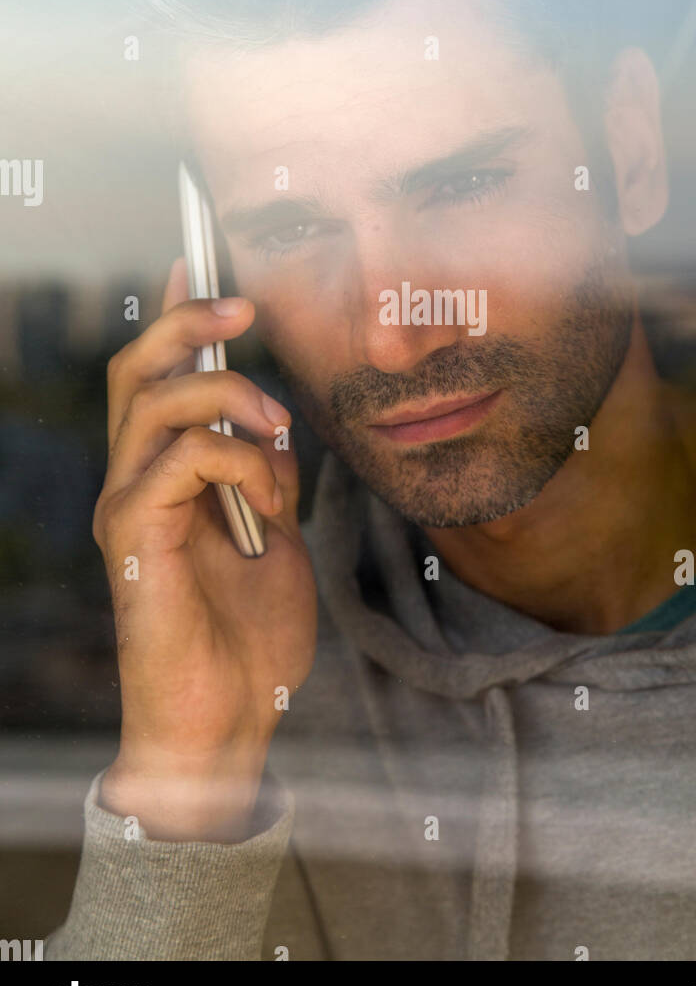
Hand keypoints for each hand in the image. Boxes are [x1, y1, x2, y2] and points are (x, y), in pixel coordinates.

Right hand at [93, 259, 316, 839]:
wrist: (227, 722)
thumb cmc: (249, 638)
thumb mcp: (276, 536)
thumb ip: (266, 476)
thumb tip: (272, 425)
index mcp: (163, 479)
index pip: (152, 378)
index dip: (170, 317)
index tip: (195, 264)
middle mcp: (133, 483)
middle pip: (134, 371)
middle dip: (186, 322)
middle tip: (242, 306)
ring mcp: (129, 508)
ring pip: (154, 401)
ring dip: (229, 395)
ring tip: (277, 427)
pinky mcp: (136, 536)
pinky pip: (180, 459)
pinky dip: (237, 462)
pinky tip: (267, 503)